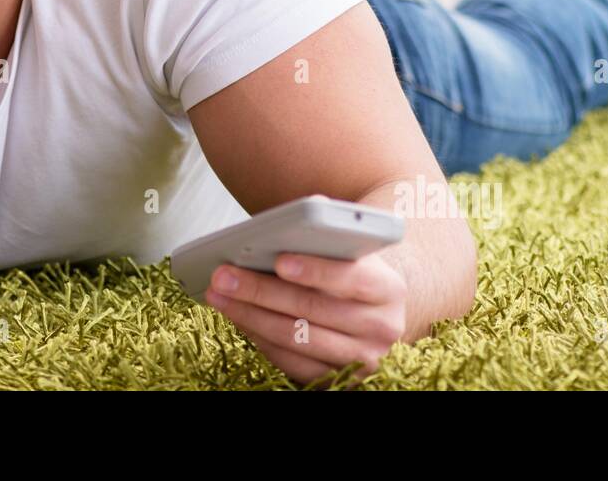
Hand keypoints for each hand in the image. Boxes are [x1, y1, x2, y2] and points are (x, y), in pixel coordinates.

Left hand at [203, 252, 407, 387]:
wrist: (376, 311)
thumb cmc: (352, 270)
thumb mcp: (352, 250)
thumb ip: (328, 237)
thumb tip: (285, 226)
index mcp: (388, 289)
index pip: (350, 278)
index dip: (315, 270)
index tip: (279, 260)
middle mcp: (381, 328)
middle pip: (312, 310)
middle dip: (261, 290)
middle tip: (224, 274)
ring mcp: (362, 360)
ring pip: (296, 338)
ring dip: (250, 316)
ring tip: (219, 295)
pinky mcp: (339, 382)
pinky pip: (292, 363)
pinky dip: (260, 339)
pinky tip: (238, 318)